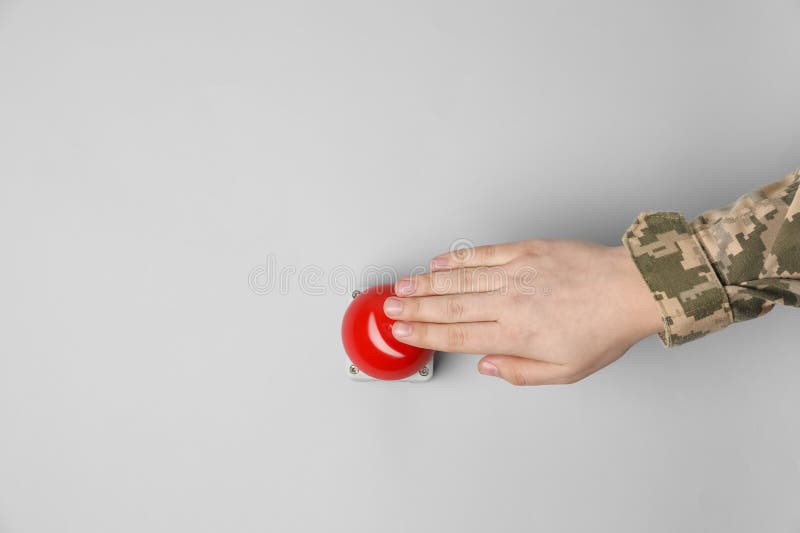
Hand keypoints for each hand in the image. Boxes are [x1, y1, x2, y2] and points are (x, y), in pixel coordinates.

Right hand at [384, 240, 663, 385]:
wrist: (631, 289)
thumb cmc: (604, 329)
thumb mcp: (566, 371)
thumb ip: (521, 372)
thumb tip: (487, 366)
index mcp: (517, 335)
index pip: (457, 336)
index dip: (424, 334)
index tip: (402, 333)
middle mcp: (510, 303)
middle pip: (449, 306)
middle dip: (413, 309)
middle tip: (388, 309)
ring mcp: (516, 273)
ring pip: (459, 279)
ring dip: (425, 283)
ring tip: (400, 286)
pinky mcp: (526, 250)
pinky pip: (483, 253)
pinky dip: (457, 257)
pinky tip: (437, 260)